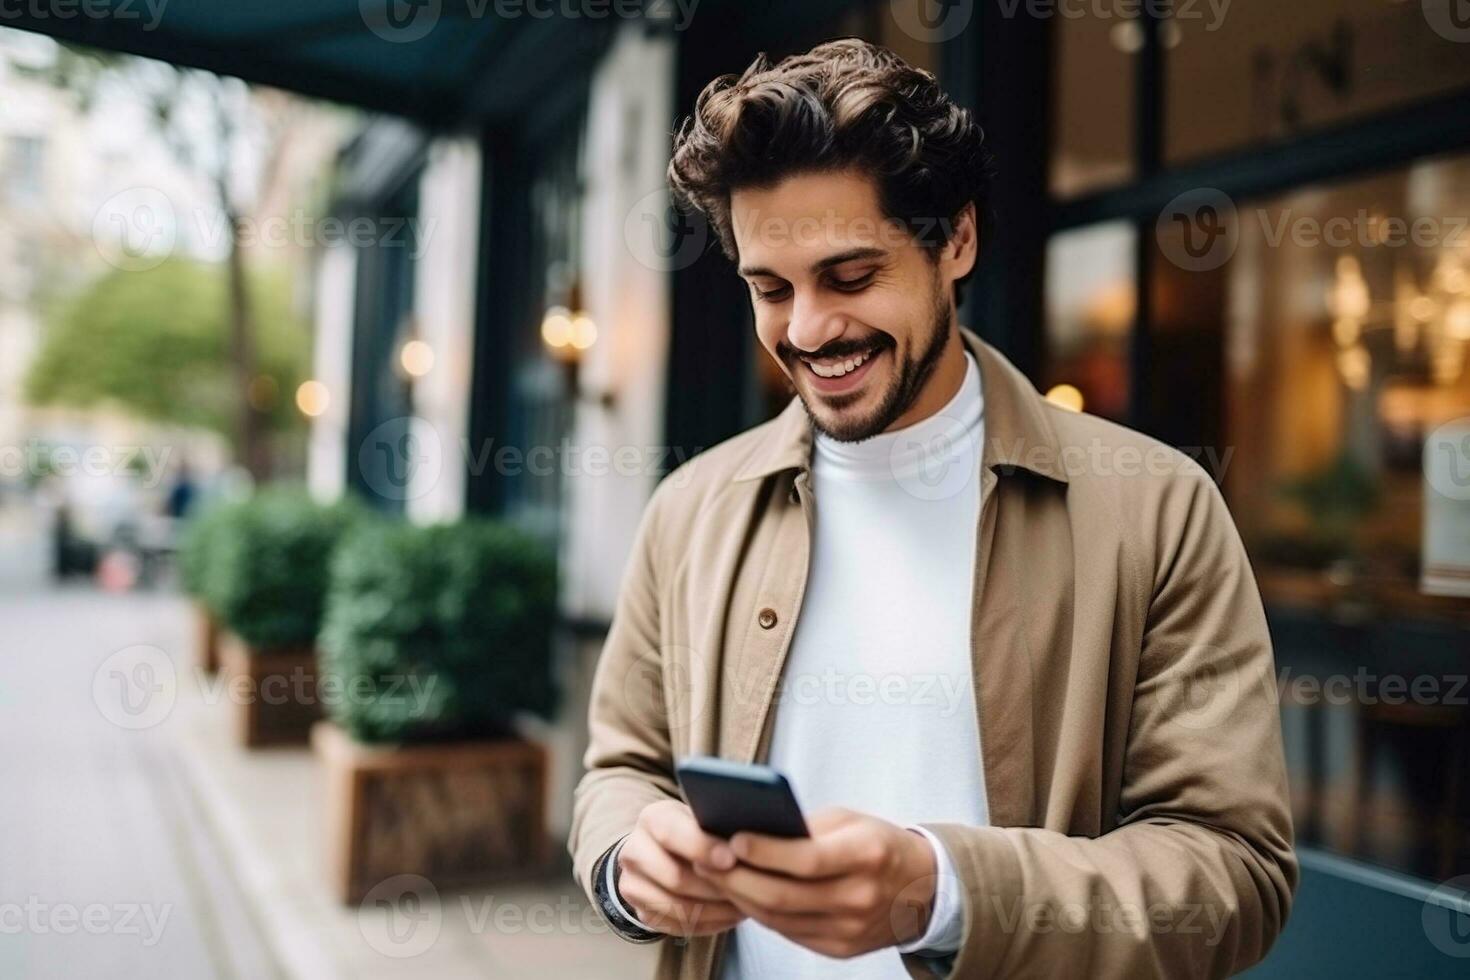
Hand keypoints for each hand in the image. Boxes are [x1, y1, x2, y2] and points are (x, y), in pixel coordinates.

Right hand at [616, 799, 746, 936]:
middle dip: (715, 886)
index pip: (670, 833)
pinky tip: (731, 915)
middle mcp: (634, 852)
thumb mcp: (701, 817)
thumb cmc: (695, 830)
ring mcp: (633, 886)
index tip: (730, 859)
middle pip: (675, 877)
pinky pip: (679, 926)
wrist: (665, 850)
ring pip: (677, 907)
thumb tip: (744, 843)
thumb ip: (715, 825)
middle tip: (747, 888)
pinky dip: (710, 923)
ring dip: (715, 909)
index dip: (701, 847)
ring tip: (745, 904)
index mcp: (651, 820)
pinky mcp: (642, 913)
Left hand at [692, 807, 937, 958]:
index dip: (765, 852)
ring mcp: (850, 930)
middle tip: (706, 859)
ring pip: (779, 918)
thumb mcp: (849, 820)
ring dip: (740, 897)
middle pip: (784, 895)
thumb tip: (748, 831)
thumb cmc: (876, 843)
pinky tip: (742, 895)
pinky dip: (760, 913)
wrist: (922, 889)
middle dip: (737, 878)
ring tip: (714, 876)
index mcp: (867, 855)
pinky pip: (788, 932)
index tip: (731, 839)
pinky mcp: (840, 950)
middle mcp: (859, 897)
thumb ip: (804, 827)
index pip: (807, 859)